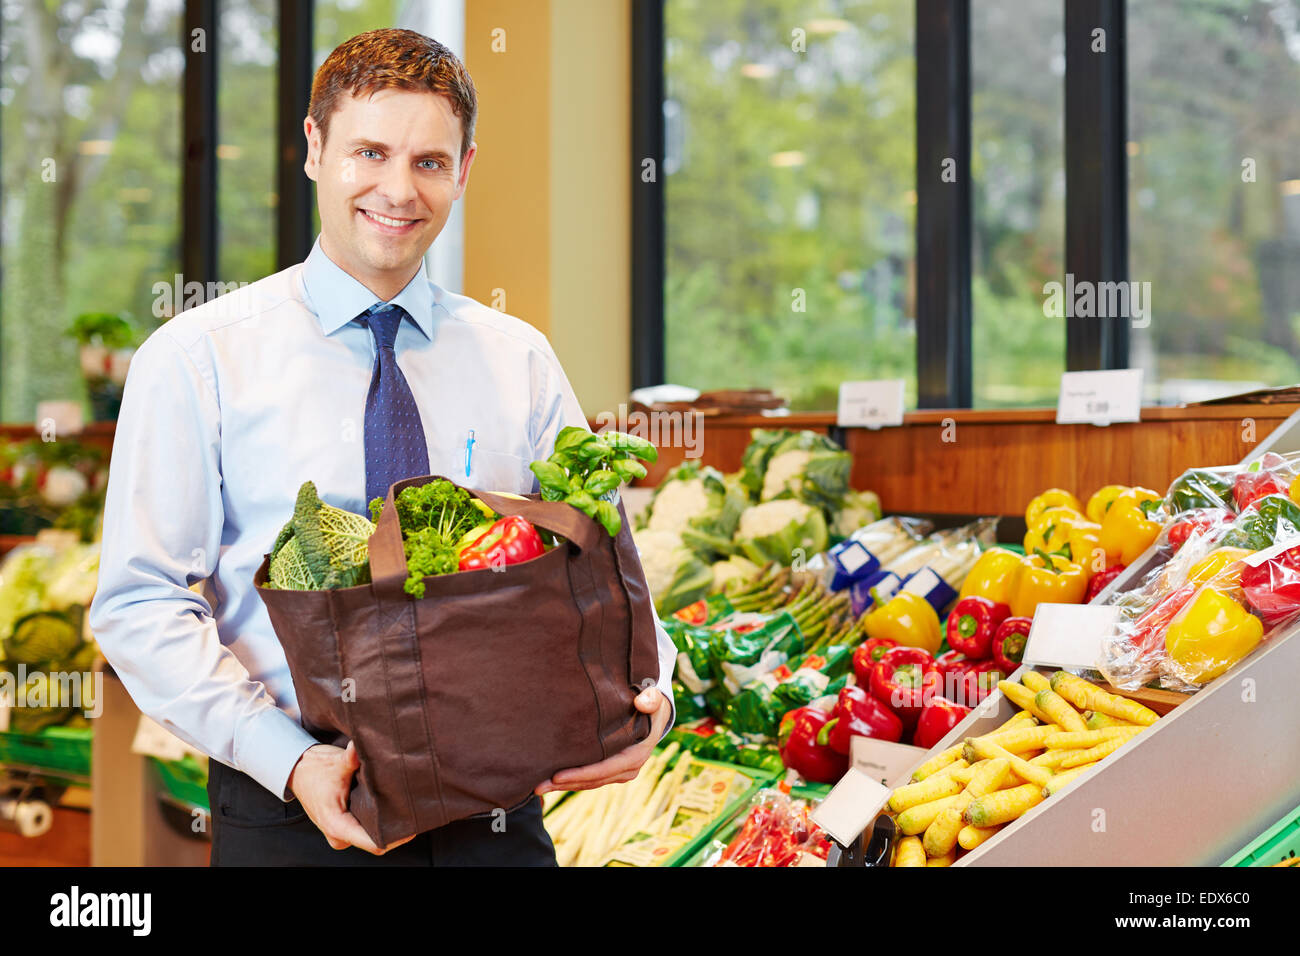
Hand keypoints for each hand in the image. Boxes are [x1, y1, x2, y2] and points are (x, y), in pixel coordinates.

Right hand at [287, 741, 414, 854]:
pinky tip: (389, 807)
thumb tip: (360, 747)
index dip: (395, 836)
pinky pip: (366, 831)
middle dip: (394, 829)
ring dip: (385, 825)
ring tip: (402, 807)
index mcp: (337, 826)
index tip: (412, 825)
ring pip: (372, 837)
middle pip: (376, 842)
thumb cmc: (315, 769)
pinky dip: (377, 821)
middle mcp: (339, 836)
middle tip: (413, 811)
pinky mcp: (344, 829)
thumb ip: (350, 758)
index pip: (374, 843)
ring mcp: (341, 834)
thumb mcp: (336, 763)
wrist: (298, 771)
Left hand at [534, 687, 670, 794]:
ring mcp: (619, 773)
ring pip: (588, 783)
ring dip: (563, 786)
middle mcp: (628, 769)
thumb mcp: (654, 698)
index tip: (557, 775)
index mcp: (635, 755)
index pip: (604, 769)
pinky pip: (589, 779)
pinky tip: (550, 780)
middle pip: (592, 780)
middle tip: (537, 786)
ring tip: (537, 787)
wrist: (656, 715)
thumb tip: (642, 702)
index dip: (581, 773)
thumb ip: (650, 698)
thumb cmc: (651, 703)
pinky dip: (570, 781)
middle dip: (565, 784)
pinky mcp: (611, 771)